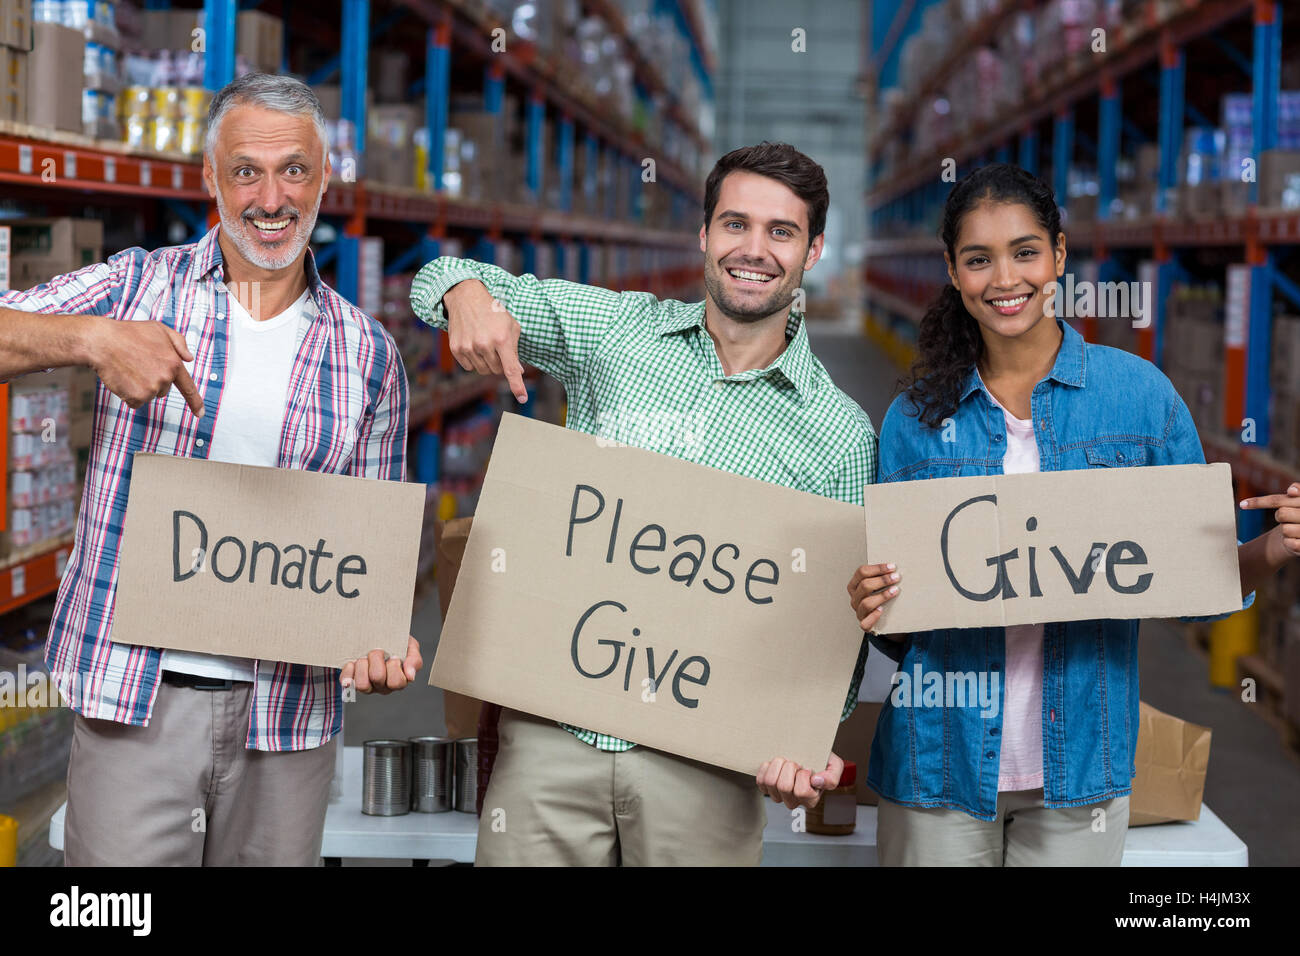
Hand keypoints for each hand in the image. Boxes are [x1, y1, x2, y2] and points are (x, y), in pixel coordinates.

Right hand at [86, 316, 203, 415]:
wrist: (101, 341)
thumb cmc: (128, 333)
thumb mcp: (159, 329)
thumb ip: (178, 342)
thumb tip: (189, 358)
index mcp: (174, 363)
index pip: (188, 387)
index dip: (195, 402)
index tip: (200, 414)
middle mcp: (165, 378)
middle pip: (163, 389)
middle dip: (152, 380)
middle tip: (137, 363)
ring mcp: (151, 388)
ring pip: (149, 395)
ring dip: (139, 387)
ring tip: (128, 368)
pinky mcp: (137, 397)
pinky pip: (135, 402)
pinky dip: (128, 394)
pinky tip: (122, 378)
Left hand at [340, 635, 422, 694]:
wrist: (376, 633)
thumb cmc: (395, 642)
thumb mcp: (410, 645)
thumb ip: (414, 659)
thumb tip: (411, 676)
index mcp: (399, 679)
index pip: (397, 682)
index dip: (393, 667)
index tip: (393, 654)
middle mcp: (383, 686)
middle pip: (378, 678)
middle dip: (376, 659)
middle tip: (377, 650)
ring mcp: (368, 686)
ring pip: (362, 685)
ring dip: (362, 665)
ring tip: (364, 657)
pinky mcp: (352, 682)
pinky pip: (347, 682)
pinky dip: (349, 671)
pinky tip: (352, 662)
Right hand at [444, 279, 527, 402]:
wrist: (466, 297)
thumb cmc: (493, 311)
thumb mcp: (511, 325)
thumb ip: (515, 350)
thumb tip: (518, 372)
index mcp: (502, 338)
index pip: (511, 369)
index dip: (517, 386)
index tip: (522, 398)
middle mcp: (484, 344)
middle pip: (497, 371)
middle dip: (500, 364)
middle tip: (497, 348)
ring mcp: (468, 347)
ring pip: (483, 370)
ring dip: (487, 363)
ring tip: (485, 344)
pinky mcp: (456, 348)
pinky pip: (469, 367)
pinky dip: (474, 360)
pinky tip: (474, 345)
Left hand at [756, 752, 844, 809]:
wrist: (806, 752)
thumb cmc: (820, 760)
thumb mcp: (834, 766)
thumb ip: (832, 777)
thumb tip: (817, 782)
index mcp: (810, 799)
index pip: (802, 792)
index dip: (804, 775)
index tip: (808, 768)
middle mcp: (793, 801)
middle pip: (784, 786)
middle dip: (790, 767)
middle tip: (796, 762)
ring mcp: (778, 795)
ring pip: (770, 782)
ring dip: (778, 765)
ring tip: (786, 761)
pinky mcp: (765, 788)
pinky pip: (760, 780)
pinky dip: (767, 767)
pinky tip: (775, 764)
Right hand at [846, 562, 900, 633]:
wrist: (883, 618)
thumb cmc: (881, 597)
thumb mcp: (877, 585)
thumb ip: (881, 576)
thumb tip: (895, 567)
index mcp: (854, 585)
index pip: (861, 572)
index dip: (877, 568)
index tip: (892, 567)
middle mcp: (854, 598)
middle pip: (864, 585)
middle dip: (882, 580)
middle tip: (896, 577)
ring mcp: (859, 612)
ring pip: (866, 603)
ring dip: (882, 595)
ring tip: (895, 591)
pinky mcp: (864, 624)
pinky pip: (865, 623)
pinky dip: (874, 616)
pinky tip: (882, 610)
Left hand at [1241, 484, 1299, 562]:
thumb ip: (1299, 491)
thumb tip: (1292, 490)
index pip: (1278, 500)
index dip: (1258, 502)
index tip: (1241, 505)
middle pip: (1281, 514)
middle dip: (1281, 516)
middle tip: (1290, 517)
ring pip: (1285, 529)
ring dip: (1287, 530)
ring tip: (1298, 529)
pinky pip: (1290, 543)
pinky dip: (1290, 542)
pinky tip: (1298, 540)